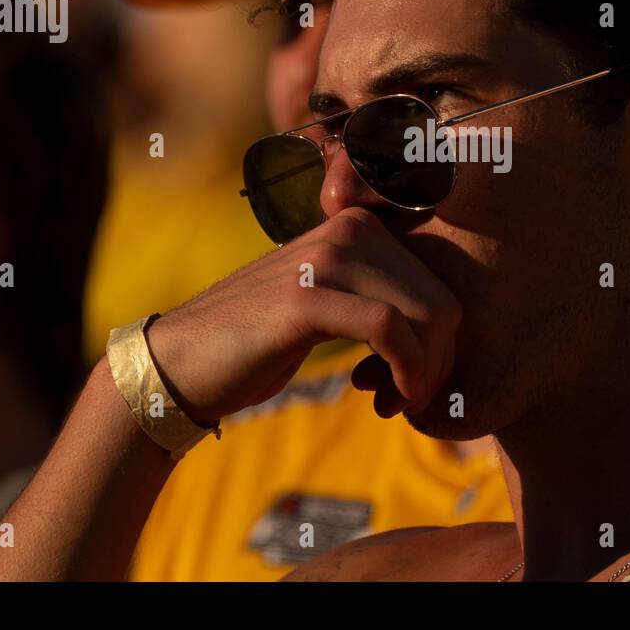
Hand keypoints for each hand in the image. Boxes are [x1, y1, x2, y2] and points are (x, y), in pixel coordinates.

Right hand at [146, 207, 460, 423]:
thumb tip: (446, 333)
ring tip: (391, 403)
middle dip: (435, 365)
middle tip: (402, 400)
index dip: (439, 345)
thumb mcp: (328, 304)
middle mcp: (351, 229)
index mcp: (360, 226)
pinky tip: (383, 402)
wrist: (183, 363)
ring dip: (420, 376)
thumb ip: (378, 299)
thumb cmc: (259, 343)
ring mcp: (327, 258)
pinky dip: (403, 374)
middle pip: (442, 304)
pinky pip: (389, 330)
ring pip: (425, 317)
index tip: (410, 380)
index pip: (440, 285)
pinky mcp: (307, 296)